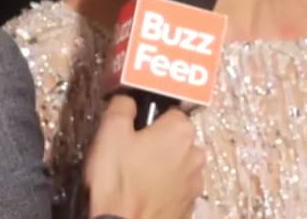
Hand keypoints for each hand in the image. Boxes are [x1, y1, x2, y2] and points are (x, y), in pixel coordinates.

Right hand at [85, 95, 203, 218]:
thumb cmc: (118, 182)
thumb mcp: (110, 131)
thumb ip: (122, 105)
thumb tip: (128, 99)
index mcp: (180, 130)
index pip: (167, 109)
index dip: (146, 117)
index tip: (131, 127)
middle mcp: (195, 154)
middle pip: (173, 136)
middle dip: (155, 140)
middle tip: (129, 151)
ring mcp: (195, 183)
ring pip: (176, 162)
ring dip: (160, 165)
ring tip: (133, 175)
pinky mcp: (189, 207)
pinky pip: (175, 187)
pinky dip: (162, 187)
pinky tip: (142, 193)